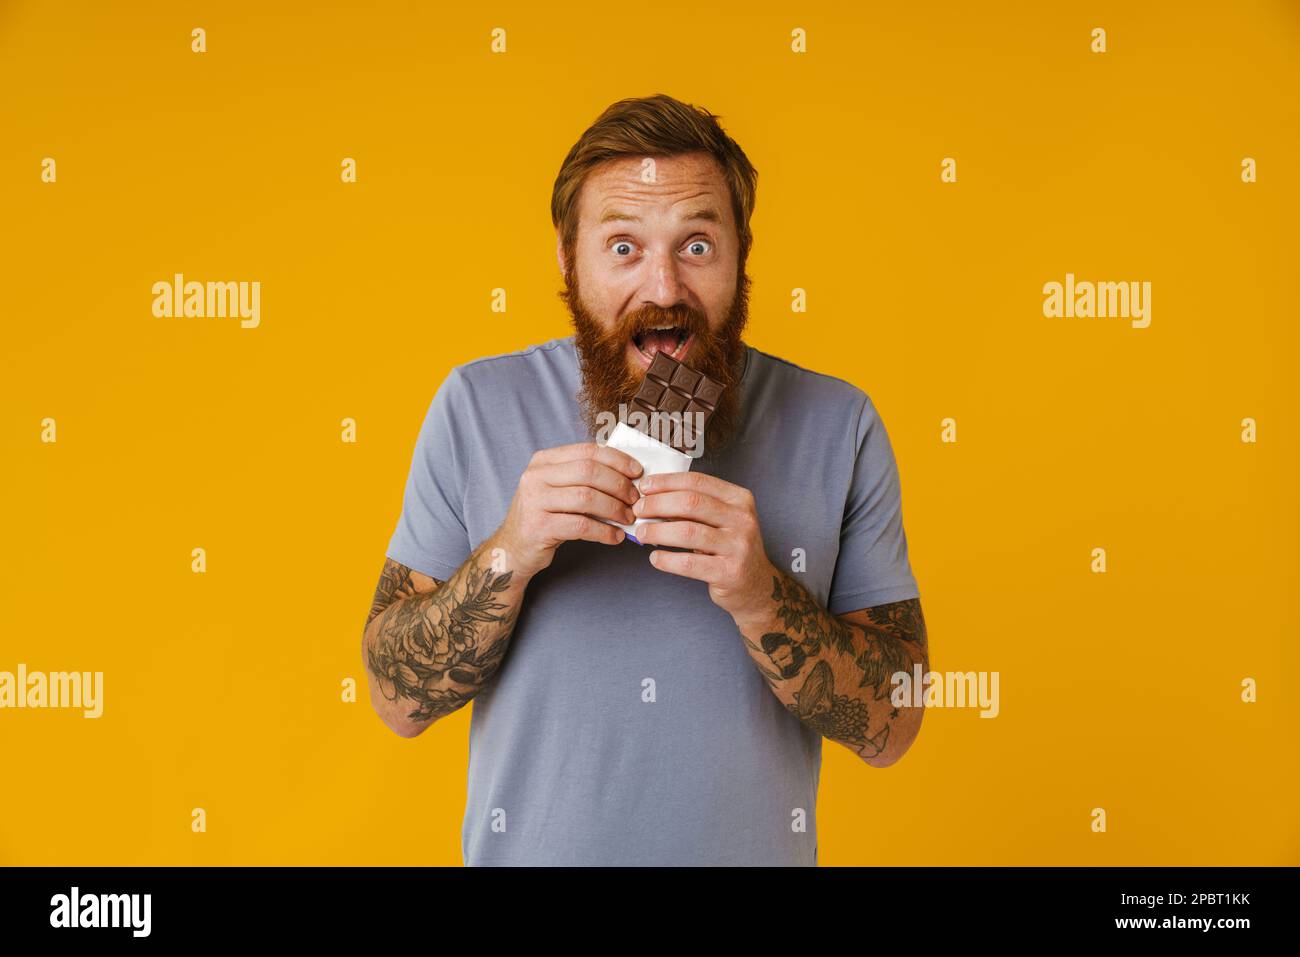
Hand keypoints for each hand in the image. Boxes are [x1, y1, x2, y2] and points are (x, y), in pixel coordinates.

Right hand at [494, 442, 642, 578]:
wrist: (513, 549)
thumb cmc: (544, 517)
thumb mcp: (557, 489)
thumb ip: (584, 479)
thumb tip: (628, 477)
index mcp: (543, 461)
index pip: (587, 451)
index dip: (617, 460)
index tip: (637, 472)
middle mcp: (535, 476)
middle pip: (588, 471)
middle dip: (618, 485)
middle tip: (634, 499)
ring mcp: (534, 501)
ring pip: (586, 497)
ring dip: (614, 508)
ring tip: (628, 518)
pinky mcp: (538, 527)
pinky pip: (581, 526)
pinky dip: (604, 531)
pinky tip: (615, 536)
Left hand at [632, 471, 775, 620]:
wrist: (756, 586)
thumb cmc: (730, 548)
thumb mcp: (721, 521)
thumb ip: (695, 508)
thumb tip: (653, 498)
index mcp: (739, 499)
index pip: (697, 482)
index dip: (666, 482)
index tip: (644, 487)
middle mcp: (742, 519)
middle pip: (691, 502)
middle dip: (658, 504)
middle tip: (638, 510)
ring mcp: (738, 546)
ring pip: (688, 531)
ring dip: (658, 531)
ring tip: (642, 534)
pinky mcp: (730, 572)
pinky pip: (690, 563)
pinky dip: (667, 560)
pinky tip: (655, 558)